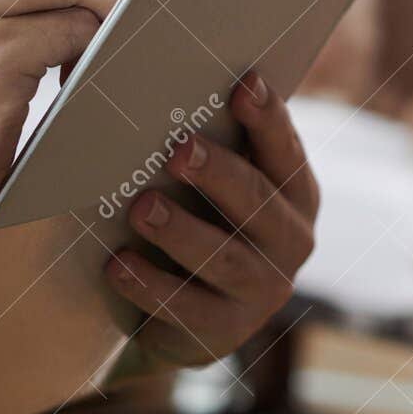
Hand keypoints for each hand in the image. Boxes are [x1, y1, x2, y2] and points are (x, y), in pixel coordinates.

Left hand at [106, 72, 319, 366]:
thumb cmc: (205, 224)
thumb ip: (213, 146)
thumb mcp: (219, 188)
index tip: (244, 82)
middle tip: (178, 149)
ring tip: (140, 207)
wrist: (196, 315)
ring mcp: (263, 290)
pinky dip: (150, 285)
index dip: (268, 117)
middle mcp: (291, 240)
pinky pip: (187, 309)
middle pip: (258, 202)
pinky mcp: (226, 331)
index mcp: (295, 194)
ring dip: (181, 231)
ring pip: (225, 257)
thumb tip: (163, 85)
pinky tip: (116, 265)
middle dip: (218, 173)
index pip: (286, 150)